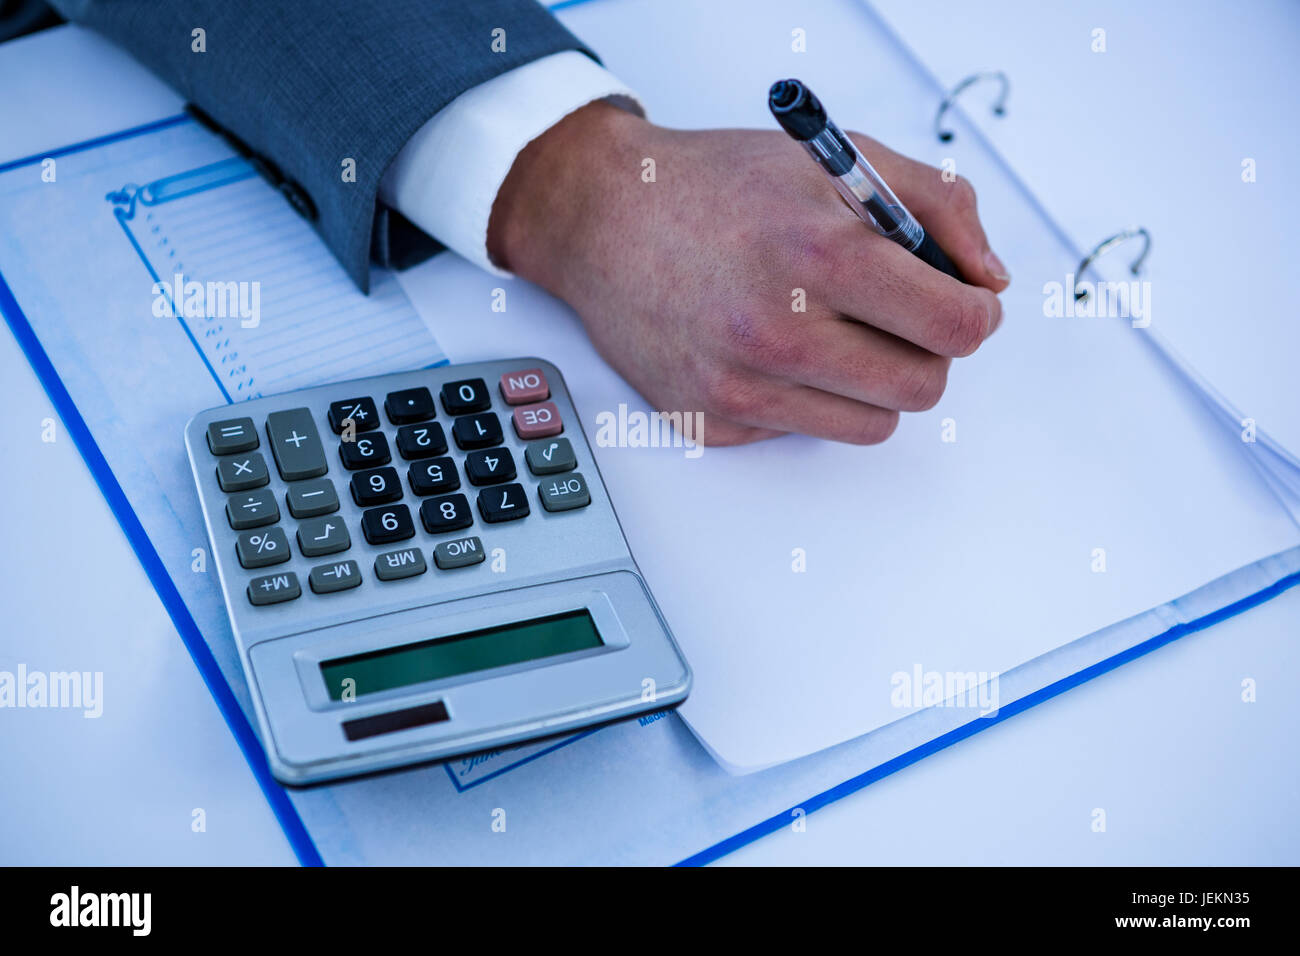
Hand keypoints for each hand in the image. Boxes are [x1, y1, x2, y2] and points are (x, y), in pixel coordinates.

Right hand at [488, 101, 1009, 444]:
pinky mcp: (713, 422)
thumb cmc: (717, 186)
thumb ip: (938, 207)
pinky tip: (768, 348)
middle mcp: (778, 332)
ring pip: (871, 425)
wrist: (603, 219)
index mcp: (821, 255)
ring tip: (830, 330)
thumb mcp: (840, 160)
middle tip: (893, 316)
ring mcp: (741, 387)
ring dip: (870, 383)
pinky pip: (803, 432)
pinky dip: (804, 397)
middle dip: (925, 352)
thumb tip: (988, 281)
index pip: (956, 329)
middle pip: (922, 389)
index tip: (961, 303)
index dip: (974, 314)